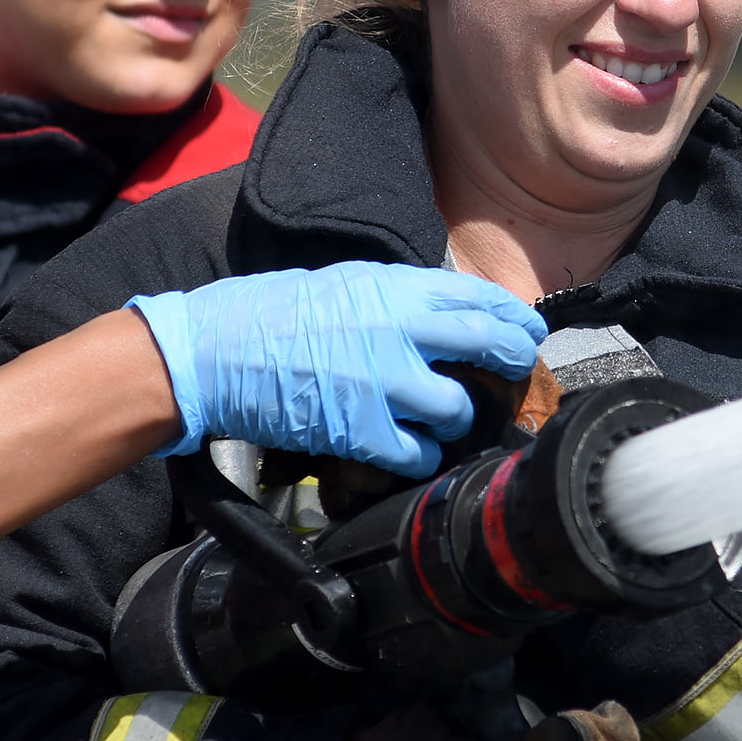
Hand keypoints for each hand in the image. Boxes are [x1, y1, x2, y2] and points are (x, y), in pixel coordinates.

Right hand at [131, 263, 544, 477]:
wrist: (215, 350)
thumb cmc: (270, 313)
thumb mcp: (344, 284)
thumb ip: (398, 299)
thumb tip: (442, 315)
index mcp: (394, 289)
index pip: (477, 296)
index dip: (512, 315)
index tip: (526, 328)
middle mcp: (399, 330)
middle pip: (486, 343)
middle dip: (512, 358)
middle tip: (517, 368)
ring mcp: (384, 382)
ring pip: (458, 408)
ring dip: (457, 416)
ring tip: (445, 417)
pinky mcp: (363, 430)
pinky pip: (420, 454)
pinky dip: (422, 456)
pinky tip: (412, 450)